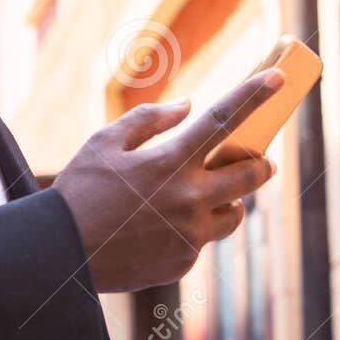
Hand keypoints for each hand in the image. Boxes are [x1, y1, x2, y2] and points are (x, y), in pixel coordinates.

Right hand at [52, 70, 283, 292]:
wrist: (60, 255)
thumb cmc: (79, 192)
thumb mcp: (103, 144)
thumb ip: (149, 120)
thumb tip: (188, 106)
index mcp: (171, 160)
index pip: (224, 119)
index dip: (254, 93)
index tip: (279, 77)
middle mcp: (190, 198)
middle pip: (252, 175)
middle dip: (262, 163)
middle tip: (260, 159)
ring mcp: (190, 234)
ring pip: (234, 214)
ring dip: (229, 200)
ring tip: (204, 196)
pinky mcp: (183, 262)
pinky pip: (201, 241)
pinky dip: (191, 230)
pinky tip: (160, 229)